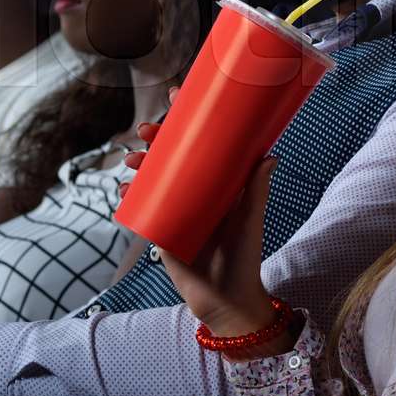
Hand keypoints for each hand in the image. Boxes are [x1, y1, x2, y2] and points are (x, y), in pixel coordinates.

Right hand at [122, 87, 278, 339]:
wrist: (227, 299)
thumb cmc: (245, 257)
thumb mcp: (250, 219)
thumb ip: (257, 189)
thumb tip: (269, 154)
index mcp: (217, 182)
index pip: (200, 143)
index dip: (187, 120)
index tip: (177, 96)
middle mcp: (195, 190)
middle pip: (171, 155)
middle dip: (156, 139)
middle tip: (147, 129)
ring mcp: (176, 208)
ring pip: (153, 177)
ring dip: (140, 164)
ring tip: (133, 160)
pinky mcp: (161, 229)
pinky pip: (142, 207)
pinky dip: (131, 195)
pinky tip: (125, 189)